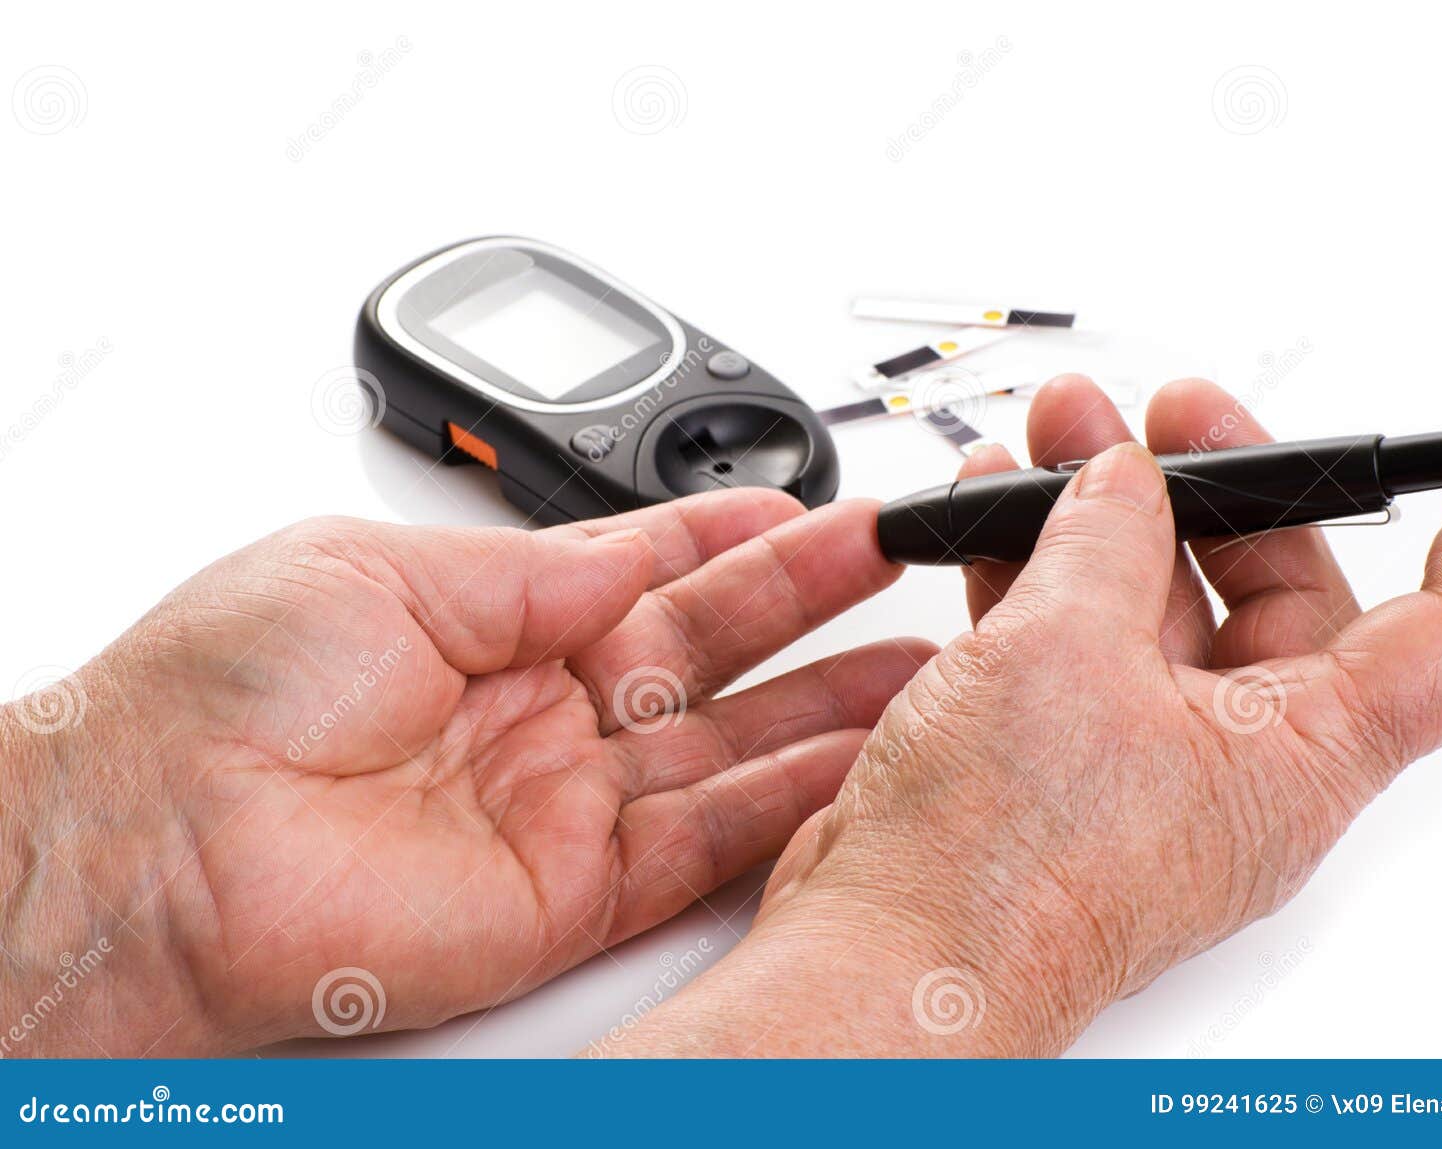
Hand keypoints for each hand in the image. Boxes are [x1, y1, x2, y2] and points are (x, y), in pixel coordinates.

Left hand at [0, 491, 931, 1054]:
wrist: (163, 844)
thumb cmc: (227, 692)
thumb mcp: (389, 571)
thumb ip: (535, 571)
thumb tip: (635, 550)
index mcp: (493, 624)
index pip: (646, 572)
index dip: (733, 538)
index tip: (815, 505)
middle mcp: (541, 715)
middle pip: (710, 653)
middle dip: (811, 604)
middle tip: (901, 560)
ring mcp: (565, 806)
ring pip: (731, 752)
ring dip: (827, 712)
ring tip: (923, 669)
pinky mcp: (577, 895)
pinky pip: (706, 845)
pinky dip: (786, 805)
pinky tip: (855, 762)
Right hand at [609, 376, 1441, 1056]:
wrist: (896, 956)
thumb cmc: (1001, 868)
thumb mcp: (1064, 651)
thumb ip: (1107, 539)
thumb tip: (1120, 480)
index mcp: (1301, 755)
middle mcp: (1241, 763)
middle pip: (1284, 590)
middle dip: (1226, 483)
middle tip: (1169, 413)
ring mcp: (1149, 761)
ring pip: (1162, 607)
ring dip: (1111, 517)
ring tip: (1055, 442)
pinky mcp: (1067, 761)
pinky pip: (1081, 642)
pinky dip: (1044, 571)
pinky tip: (997, 518)